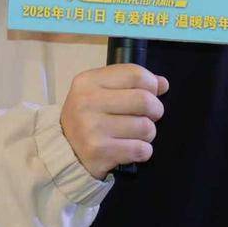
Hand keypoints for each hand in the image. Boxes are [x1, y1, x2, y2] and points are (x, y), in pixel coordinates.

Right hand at [59, 63, 168, 179]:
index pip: (134, 74)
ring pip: (145, 127)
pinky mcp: (99, 152)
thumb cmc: (88, 116)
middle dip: (156, 109)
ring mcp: (92, 128)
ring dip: (149, 132)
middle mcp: (88, 102)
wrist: (64, 149)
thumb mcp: (100, 91)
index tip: (153, 92)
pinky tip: (133, 148)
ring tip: (137, 134)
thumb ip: (130, 83)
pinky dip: (144, 150)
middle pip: (144, 100)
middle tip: (151, 115)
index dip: (151, 83)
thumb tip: (162, 83)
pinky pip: (140, 149)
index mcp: (89, 81)